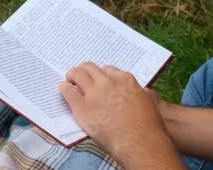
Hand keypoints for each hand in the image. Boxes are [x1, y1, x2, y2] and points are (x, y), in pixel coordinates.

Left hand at [58, 62, 178, 167]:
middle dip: (84, 71)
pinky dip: (64, 89)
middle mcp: (108, 82)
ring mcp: (94, 93)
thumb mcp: (148, 102)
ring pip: (77, 73)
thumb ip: (138, 92)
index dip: (102, 76)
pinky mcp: (82, 107)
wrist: (140, 144)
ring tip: (70, 81)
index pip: (107, 69)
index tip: (99, 81)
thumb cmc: (148, 128)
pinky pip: (67, 91)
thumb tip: (137, 91)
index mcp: (125, 80)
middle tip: (80, 78)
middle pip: (90, 68)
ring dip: (72, 76)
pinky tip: (64, 91)